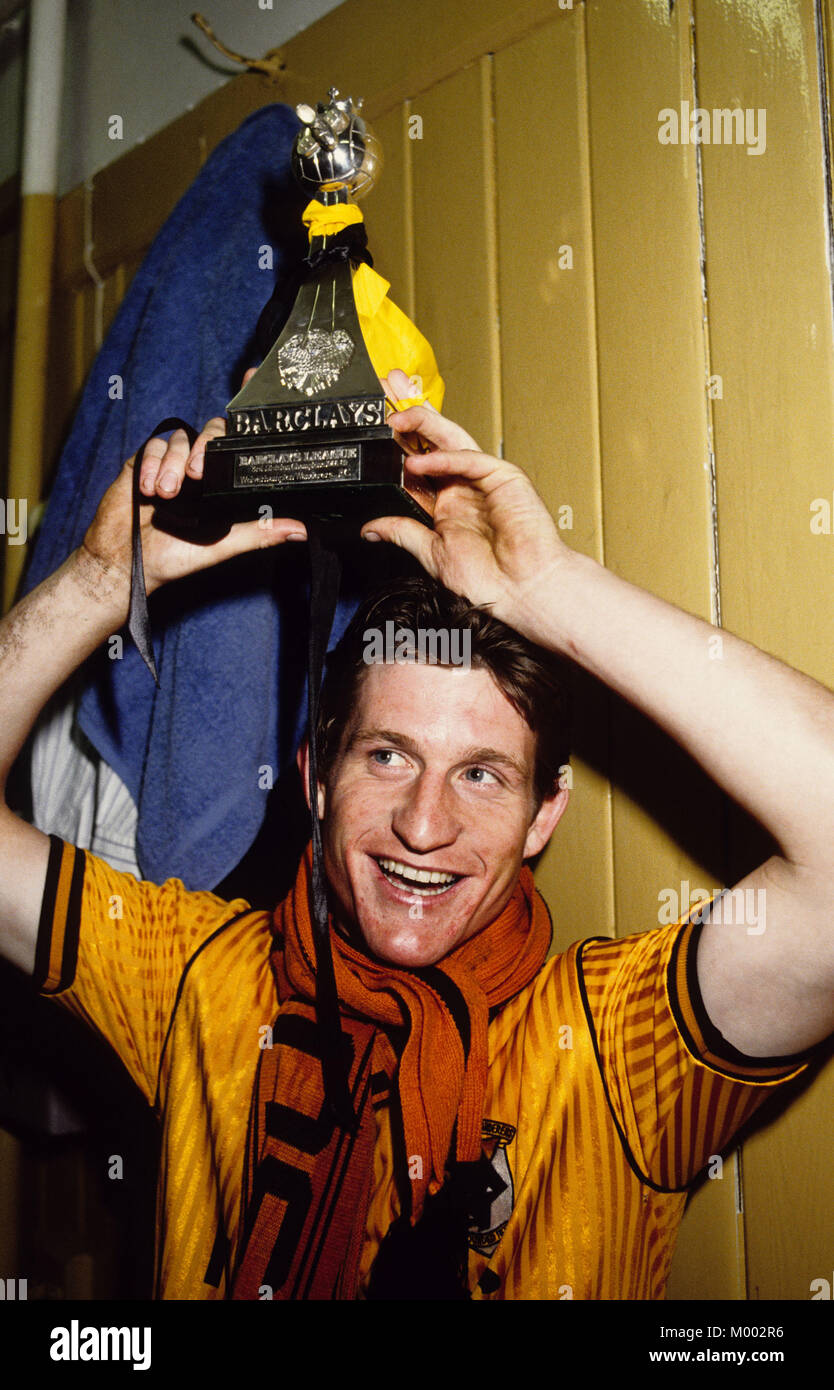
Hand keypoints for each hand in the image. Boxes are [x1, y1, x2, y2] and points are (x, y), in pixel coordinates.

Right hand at [81, 370, 308, 593]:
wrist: (127, 562)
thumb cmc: (176, 556)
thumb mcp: (223, 546)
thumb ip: (258, 533)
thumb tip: (300, 529)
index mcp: (223, 483)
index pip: (239, 442)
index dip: (246, 408)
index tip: (253, 375)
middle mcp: (201, 468)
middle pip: (212, 431)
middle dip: (205, 446)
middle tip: (196, 474)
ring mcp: (173, 462)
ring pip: (182, 440)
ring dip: (174, 465)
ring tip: (166, 495)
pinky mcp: (145, 462)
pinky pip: (154, 446)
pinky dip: (153, 465)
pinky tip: (149, 490)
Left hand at [366, 370, 569, 642]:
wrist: (523, 592)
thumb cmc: (489, 580)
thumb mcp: (432, 554)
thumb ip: (403, 533)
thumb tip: (370, 528)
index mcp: (447, 502)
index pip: (415, 461)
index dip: (396, 440)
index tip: (373, 422)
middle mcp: (463, 485)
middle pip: (431, 439)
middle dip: (409, 411)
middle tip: (387, 385)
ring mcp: (483, 478)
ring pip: (450, 439)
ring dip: (423, 421)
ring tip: (395, 414)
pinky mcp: (503, 478)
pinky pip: (469, 460)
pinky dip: (443, 458)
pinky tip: (419, 461)